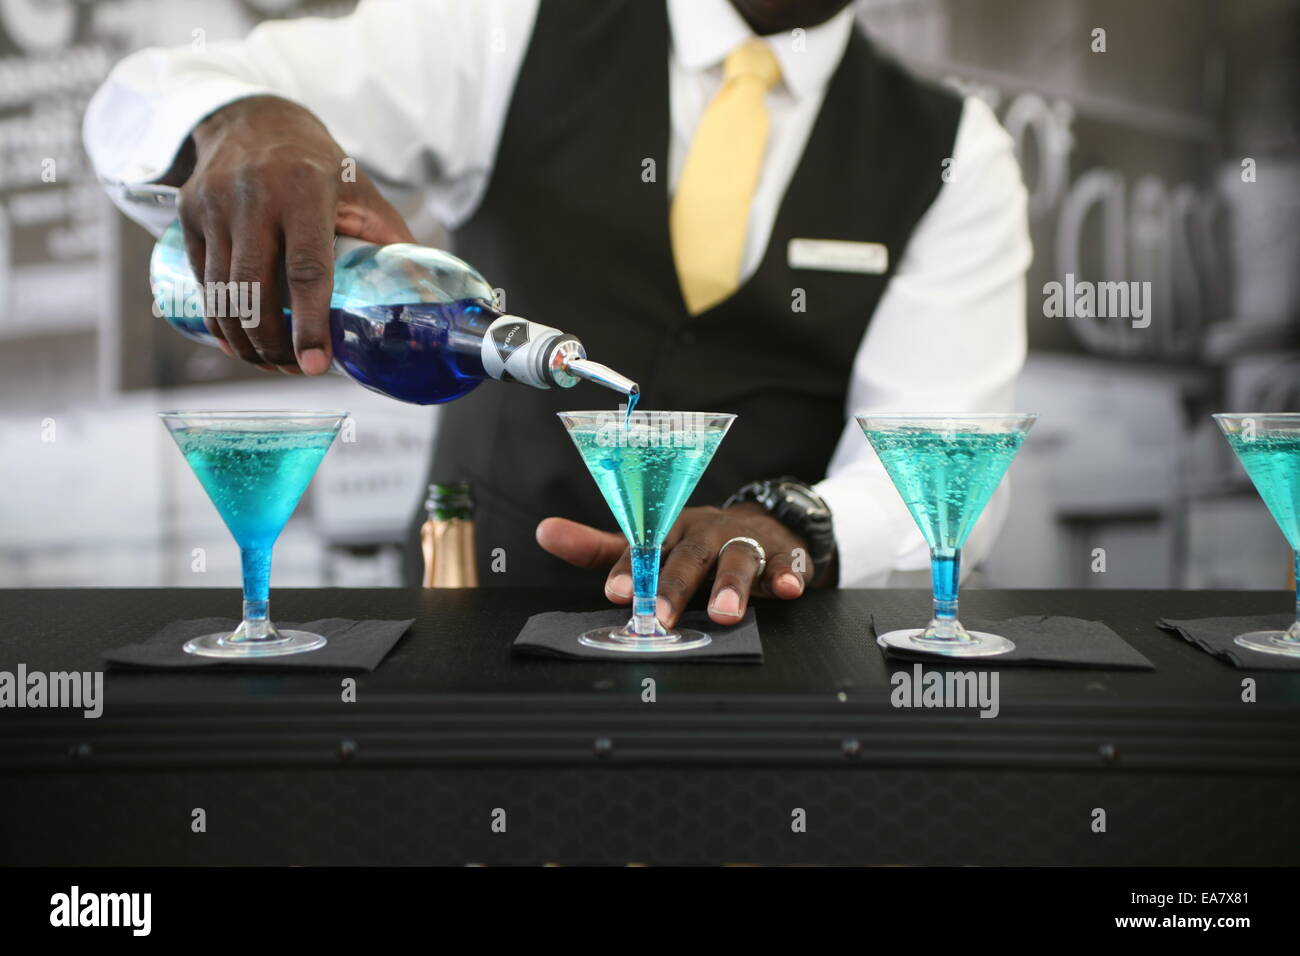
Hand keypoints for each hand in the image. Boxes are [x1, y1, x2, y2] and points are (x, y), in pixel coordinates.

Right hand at [176, 96, 413, 373]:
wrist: (256, 120)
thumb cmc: (321, 169)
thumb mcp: (363, 195)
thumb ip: (392, 244)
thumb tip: (426, 300)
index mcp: (306, 191)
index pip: (306, 270)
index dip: (310, 323)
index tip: (317, 365)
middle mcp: (255, 195)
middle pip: (255, 290)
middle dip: (272, 344)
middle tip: (293, 371)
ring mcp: (214, 204)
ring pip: (222, 293)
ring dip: (244, 341)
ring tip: (270, 362)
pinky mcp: (188, 213)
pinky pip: (202, 281)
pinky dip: (219, 320)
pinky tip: (240, 342)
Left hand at [537, 503, 810, 627]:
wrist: (765, 523)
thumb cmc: (697, 542)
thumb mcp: (650, 543)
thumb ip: (600, 548)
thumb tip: (544, 531)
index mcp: (671, 530)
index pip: (645, 548)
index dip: (630, 570)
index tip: (616, 593)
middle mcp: (706, 533)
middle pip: (690, 555)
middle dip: (674, 585)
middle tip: (659, 616)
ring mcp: (745, 542)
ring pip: (738, 559)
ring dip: (731, 586)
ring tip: (724, 614)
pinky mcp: (782, 554)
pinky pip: (786, 564)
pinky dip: (788, 575)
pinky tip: (790, 590)